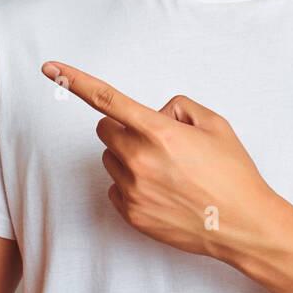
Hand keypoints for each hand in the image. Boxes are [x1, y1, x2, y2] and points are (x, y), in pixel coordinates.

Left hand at [40, 60, 279, 262]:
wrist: (243, 225)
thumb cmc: (232, 173)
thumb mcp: (215, 124)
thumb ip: (178, 107)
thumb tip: (154, 115)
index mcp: (159, 132)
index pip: (106, 99)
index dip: (75, 80)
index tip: (50, 68)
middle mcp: (140, 160)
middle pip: (105, 130)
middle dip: (124, 128)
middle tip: (157, 141)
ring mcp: (133, 190)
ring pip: (110, 160)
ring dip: (129, 157)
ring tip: (167, 171)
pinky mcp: (131, 215)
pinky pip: (115, 188)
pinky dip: (132, 185)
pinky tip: (163, 191)